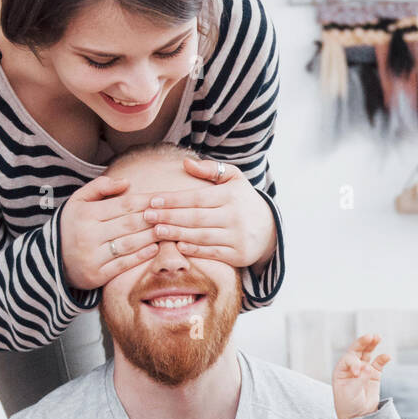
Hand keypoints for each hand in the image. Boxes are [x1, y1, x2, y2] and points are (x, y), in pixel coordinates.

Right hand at [58, 172, 162, 291]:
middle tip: (172, 214)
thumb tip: (126, 182)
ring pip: (128, 244)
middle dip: (153, 218)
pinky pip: (123, 265)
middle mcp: (88, 235)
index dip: (146, 201)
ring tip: (167, 230)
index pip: (123, 205)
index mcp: (85, 214)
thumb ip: (100, 187)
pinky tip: (154, 249)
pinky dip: (140, 256)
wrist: (52, 260)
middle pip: (129, 224)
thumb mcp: (79, 201)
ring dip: (150, 237)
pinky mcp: (96, 275)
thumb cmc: (72, 226)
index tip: (163, 198)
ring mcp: (92, 256)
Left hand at [140, 155, 276, 269]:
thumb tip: (186, 163)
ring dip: (177, 233)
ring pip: (201, 235)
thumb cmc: (243, 201)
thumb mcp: (233, 179)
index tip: (153, 200)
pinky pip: (212, 252)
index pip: (197, 197)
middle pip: (196, 217)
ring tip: (156, 230)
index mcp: (232, 195)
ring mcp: (237, 237)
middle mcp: (235, 216)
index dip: (173, 199)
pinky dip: (194, 249)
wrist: (270, 229)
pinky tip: (178, 245)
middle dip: (169, 216)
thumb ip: (210, 170)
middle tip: (147, 216)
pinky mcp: (238, 255)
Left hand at [332, 334, 389, 418]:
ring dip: (372, 345)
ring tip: (377, 337)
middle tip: (369, 336)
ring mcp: (363, 370)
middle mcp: (352, 367)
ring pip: (367, 354)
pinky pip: (379, 364)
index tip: (358, 373)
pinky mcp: (374, 375)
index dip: (354, 363)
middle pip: (356, 351)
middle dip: (362, 343)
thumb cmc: (348, 405)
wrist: (358, 416)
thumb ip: (360, 379)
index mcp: (341, 370)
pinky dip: (383, 359)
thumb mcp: (351, 392)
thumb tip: (369, 368)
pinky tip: (387, 356)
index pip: (348, 359)